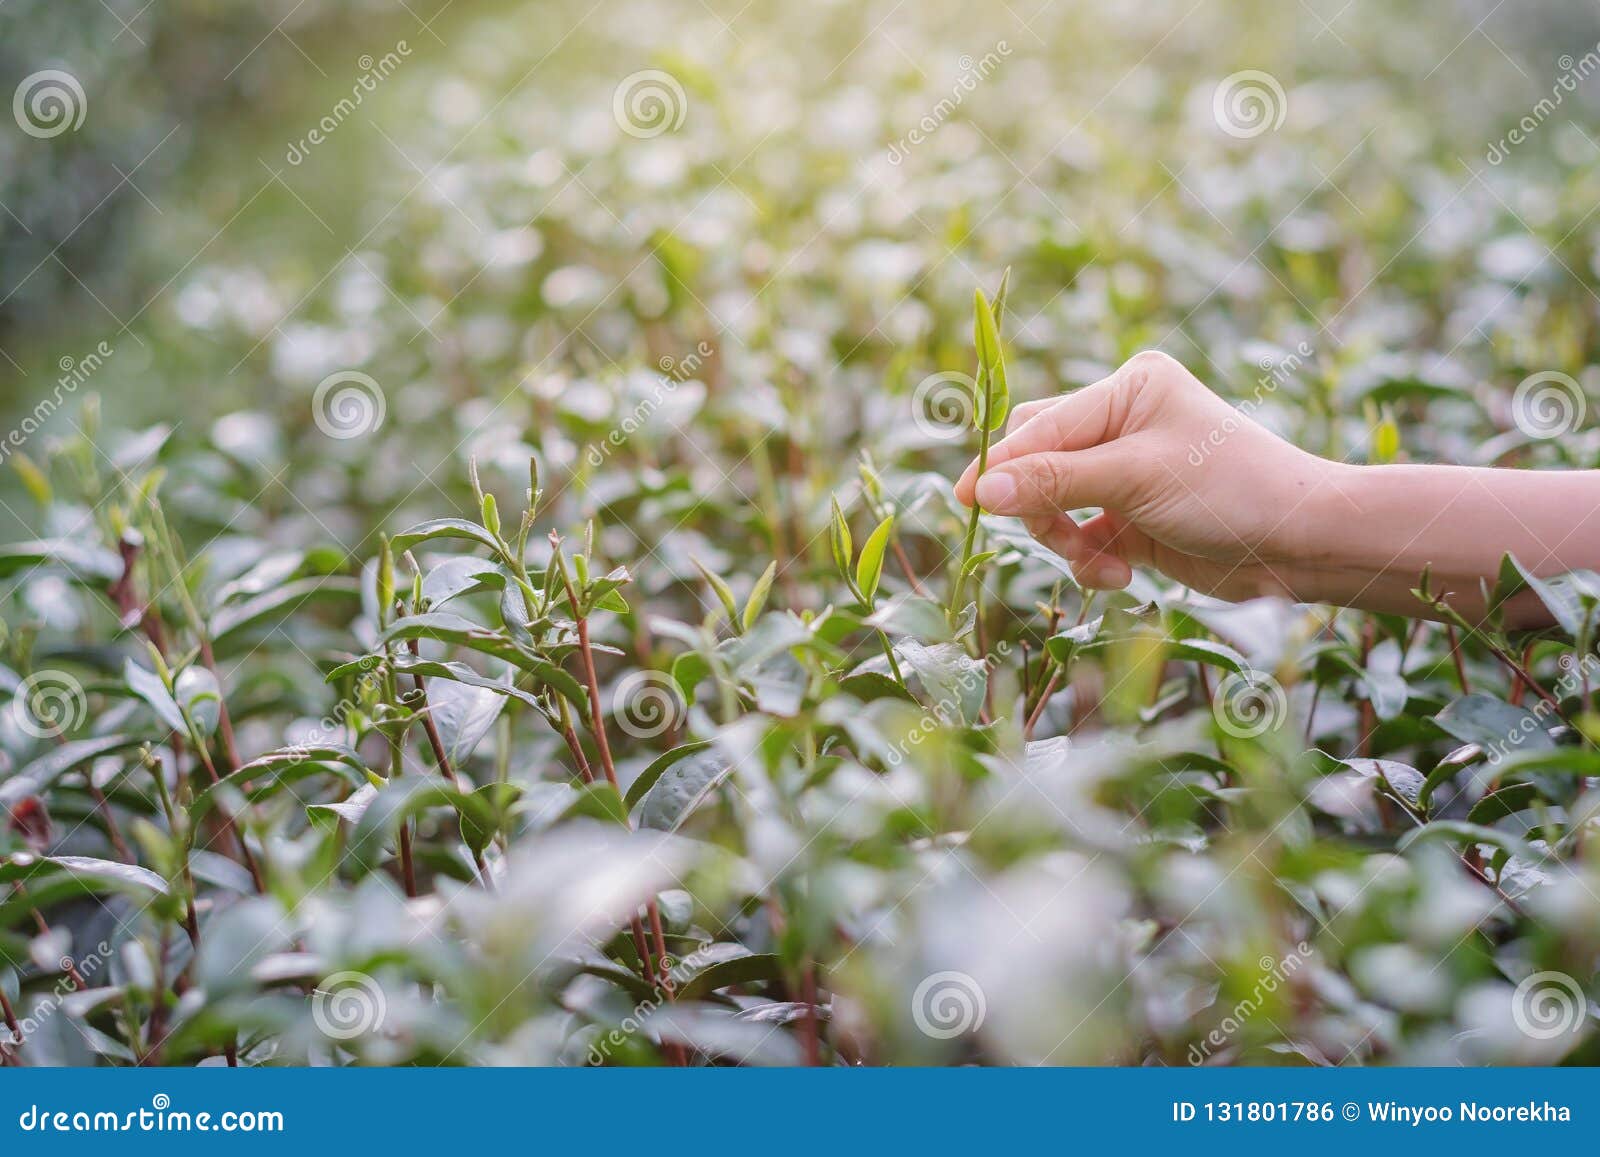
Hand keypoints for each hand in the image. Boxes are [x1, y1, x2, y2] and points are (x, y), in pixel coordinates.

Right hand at [953, 351, 1336, 597]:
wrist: (1301, 545)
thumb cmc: (1230, 490)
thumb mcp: (1135, 479)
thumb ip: (1054, 482)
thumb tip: (980, 490)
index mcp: (1128, 389)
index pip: (1040, 425)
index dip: (1002, 466)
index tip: (968, 501)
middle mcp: (1124, 423)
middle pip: (1038, 461)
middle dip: (1040, 506)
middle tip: (1057, 537)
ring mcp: (1128, 472)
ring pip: (1053, 505)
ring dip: (1067, 540)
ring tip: (1100, 563)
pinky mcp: (1135, 517)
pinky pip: (1081, 536)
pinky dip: (1091, 560)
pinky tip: (1122, 575)